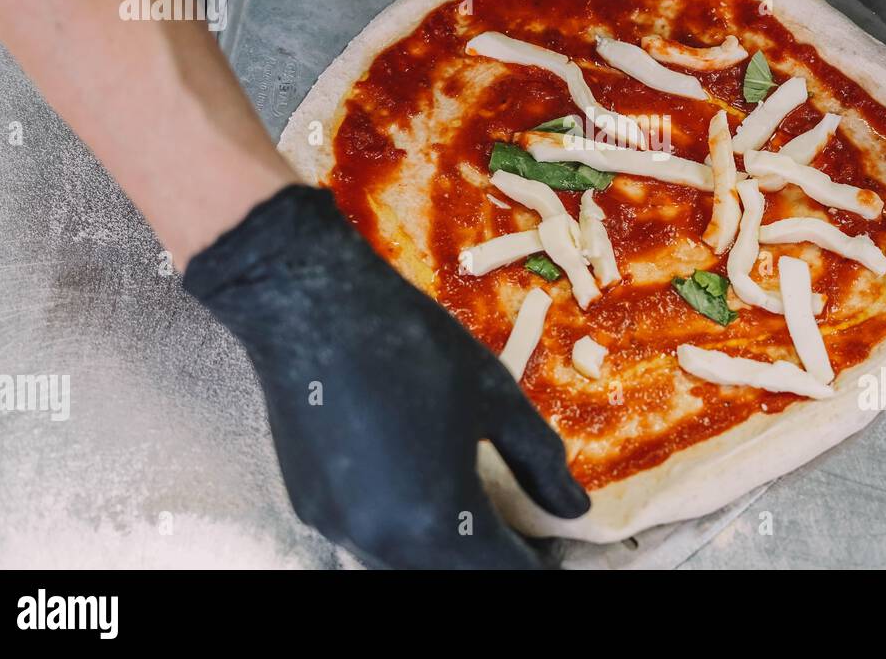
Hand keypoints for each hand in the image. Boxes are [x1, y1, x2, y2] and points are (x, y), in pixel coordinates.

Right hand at [183, 185, 588, 567]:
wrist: (312, 308)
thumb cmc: (415, 346)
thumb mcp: (495, 398)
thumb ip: (539, 462)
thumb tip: (574, 506)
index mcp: (435, 519)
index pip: (503, 573)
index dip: (538, 564)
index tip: (555, 544)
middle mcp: (381, 541)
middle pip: (453, 577)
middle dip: (492, 562)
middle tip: (523, 532)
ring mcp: (338, 528)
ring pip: (409, 565)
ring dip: (449, 552)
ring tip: (475, 510)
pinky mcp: (310, 507)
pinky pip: (372, 541)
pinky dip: (407, 532)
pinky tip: (421, 488)